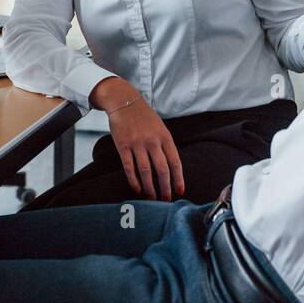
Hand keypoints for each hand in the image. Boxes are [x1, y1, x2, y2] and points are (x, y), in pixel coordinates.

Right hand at [91, 78, 183, 200]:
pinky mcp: (123, 145)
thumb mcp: (160, 128)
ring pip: (146, 171)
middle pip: (162, 169)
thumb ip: (165, 145)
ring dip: (150, 187)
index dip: (178, 179)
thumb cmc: (144, 117)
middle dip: (165, 187)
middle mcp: (152, 141)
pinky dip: (134, 180)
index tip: (180, 191)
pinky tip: (137, 189)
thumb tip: (171, 169)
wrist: (125, 102)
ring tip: (152, 198)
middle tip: (166, 200)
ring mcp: (137, 143)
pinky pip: (129, 167)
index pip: (175, 162)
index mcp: (165, 137)